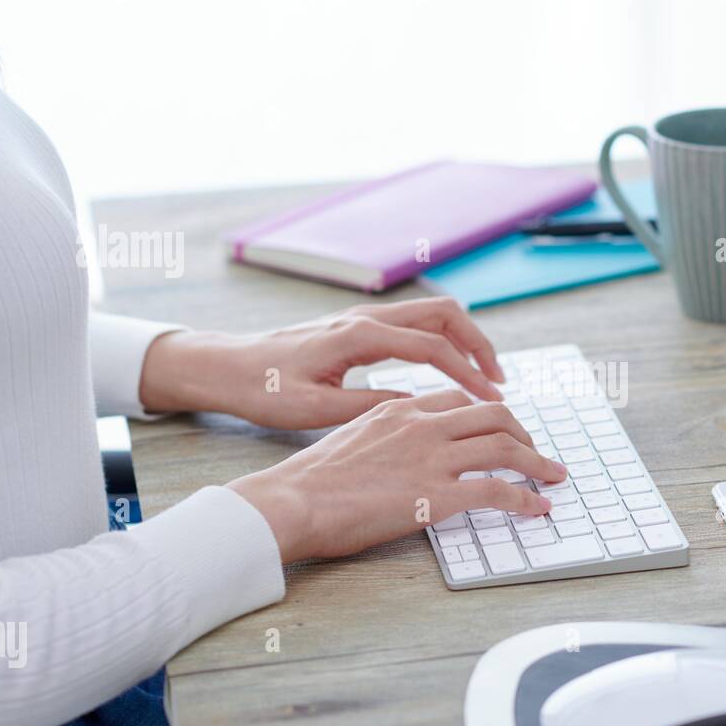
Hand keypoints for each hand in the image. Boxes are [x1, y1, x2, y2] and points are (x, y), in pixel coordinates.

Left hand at [138, 297, 506, 428]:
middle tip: (500, 382)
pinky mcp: (357, 329)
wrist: (225, 366)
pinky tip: (447, 372)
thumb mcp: (314, 409)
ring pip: (431, 316)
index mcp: (359, 336)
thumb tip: (417, 410)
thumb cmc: (263, 389)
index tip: (492, 398)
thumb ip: (369, 406)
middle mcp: (365, 319)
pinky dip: (441, 342)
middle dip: (479, 344)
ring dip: (463, 341)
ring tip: (483, 377)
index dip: (468, 373)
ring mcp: (362, 320)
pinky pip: (414, 326)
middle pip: (444, 315)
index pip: (432, 347)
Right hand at [227, 390, 566, 562]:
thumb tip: (396, 454)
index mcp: (399, 411)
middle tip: (537, 453)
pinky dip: (527, 499)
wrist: (290, 502)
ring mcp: (431, 458)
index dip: (487, 413)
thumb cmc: (308, 483)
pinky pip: (498, 491)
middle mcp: (421, 425)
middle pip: (493, 414)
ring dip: (539, 462)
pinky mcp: (437, 495)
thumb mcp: (349, 440)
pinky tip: (540, 509)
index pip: (458, 401)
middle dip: (523, 432)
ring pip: (505, 447)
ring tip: (554, 477)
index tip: (502, 429)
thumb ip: (382, 438)